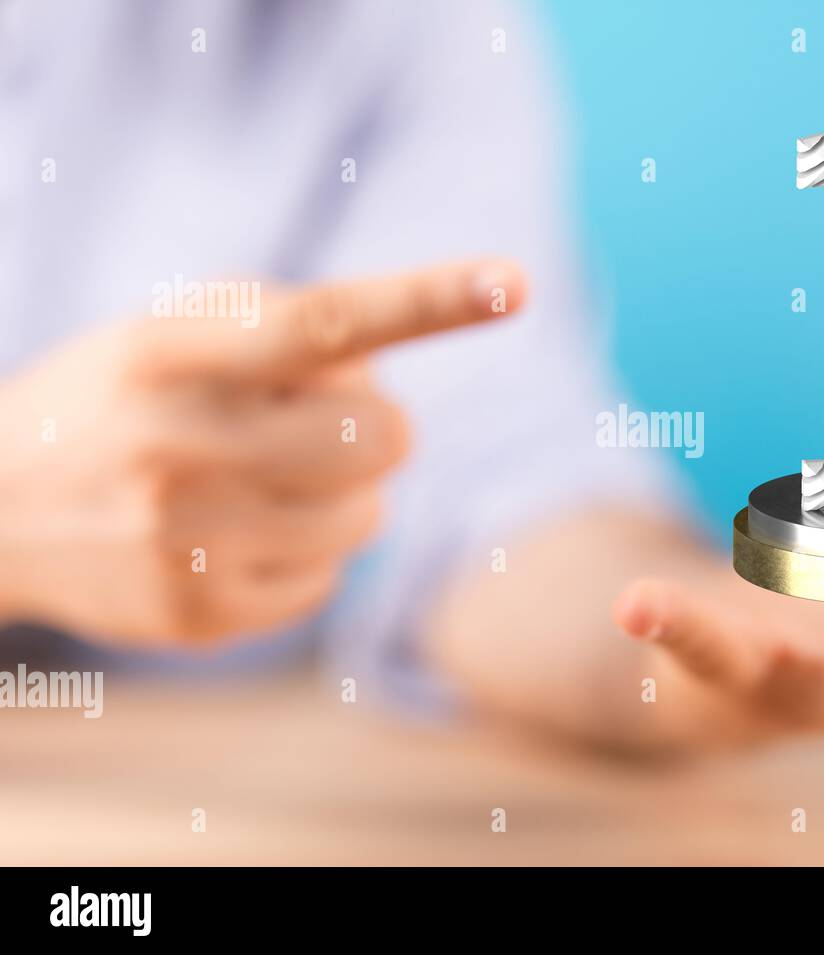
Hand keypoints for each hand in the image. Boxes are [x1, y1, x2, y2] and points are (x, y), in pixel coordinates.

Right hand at [0, 260, 525, 645]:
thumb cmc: (122, 400)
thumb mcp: (173, 332)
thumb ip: (286, 323)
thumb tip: (401, 353)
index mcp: (172, 352)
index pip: (322, 322)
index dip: (426, 301)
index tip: (514, 282)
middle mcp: (177, 445)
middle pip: (384, 436)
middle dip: (371, 429)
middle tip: (312, 425)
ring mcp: (186, 540)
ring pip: (368, 515)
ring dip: (340, 494)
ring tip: (257, 483)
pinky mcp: (199, 614)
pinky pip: (329, 581)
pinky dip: (304, 555)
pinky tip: (235, 536)